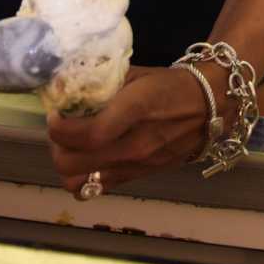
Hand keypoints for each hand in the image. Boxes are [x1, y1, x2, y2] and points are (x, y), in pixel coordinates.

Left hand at [46, 65, 215, 195]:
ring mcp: (136, 166)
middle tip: (60, 129)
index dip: (59, 129)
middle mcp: (134, 145)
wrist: (209, 107)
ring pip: (79, 183)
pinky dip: (84, 177)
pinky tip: (88, 157)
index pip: (87, 135)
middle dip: (57, 146)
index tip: (54, 115)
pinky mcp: (138, 178)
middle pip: (73, 164)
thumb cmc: (169, 85)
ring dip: (68, 166)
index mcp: (135, 111)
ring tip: (72, 146)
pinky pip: (97, 189)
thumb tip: (65, 87)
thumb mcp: (136, 74)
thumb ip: (101, 83)